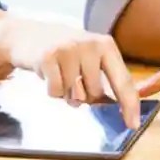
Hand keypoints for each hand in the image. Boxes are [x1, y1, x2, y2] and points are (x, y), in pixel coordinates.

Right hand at [1, 20, 141, 129]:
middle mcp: (90, 44)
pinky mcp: (48, 56)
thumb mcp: (89, 57)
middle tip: (73, 79)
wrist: (27, 34)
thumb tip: (121, 109)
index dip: (129, 105)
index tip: (132, 124)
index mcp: (106, 45)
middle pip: (95, 93)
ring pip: (74, 94)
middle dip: (84, 94)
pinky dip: (52, 90)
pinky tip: (47, 74)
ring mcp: (68, 49)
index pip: (123, 80)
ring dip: (66, 93)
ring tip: (59, 74)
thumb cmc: (64, 51)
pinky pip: (56, 92)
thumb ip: (106, 79)